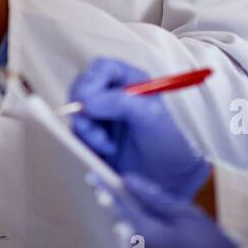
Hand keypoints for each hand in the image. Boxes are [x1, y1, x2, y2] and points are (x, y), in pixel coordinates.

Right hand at [69, 57, 211, 199]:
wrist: (169, 179)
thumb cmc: (167, 143)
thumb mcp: (149, 116)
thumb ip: (119, 102)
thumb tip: (86, 102)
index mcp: (131, 80)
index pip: (102, 68)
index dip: (90, 81)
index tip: (85, 102)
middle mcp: (115, 94)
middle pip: (82, 88)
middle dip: (84, 109)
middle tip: (91, 127)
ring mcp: (103, 115)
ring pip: (78, 112)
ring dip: (87, 130)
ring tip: (107, 145)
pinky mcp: (95, 135)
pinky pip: (78, 133)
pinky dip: (86, 143)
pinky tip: (106, 152)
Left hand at [92, 173, 236, 247]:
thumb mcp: (187, 216)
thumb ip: (154, 198)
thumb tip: (129, 180)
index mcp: (145, 234)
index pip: (119, 204)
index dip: (105, 188)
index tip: (92, 176)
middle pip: (125, 226)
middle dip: (138, 219)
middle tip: (167, 226)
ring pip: (132, 246)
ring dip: (145, 240)